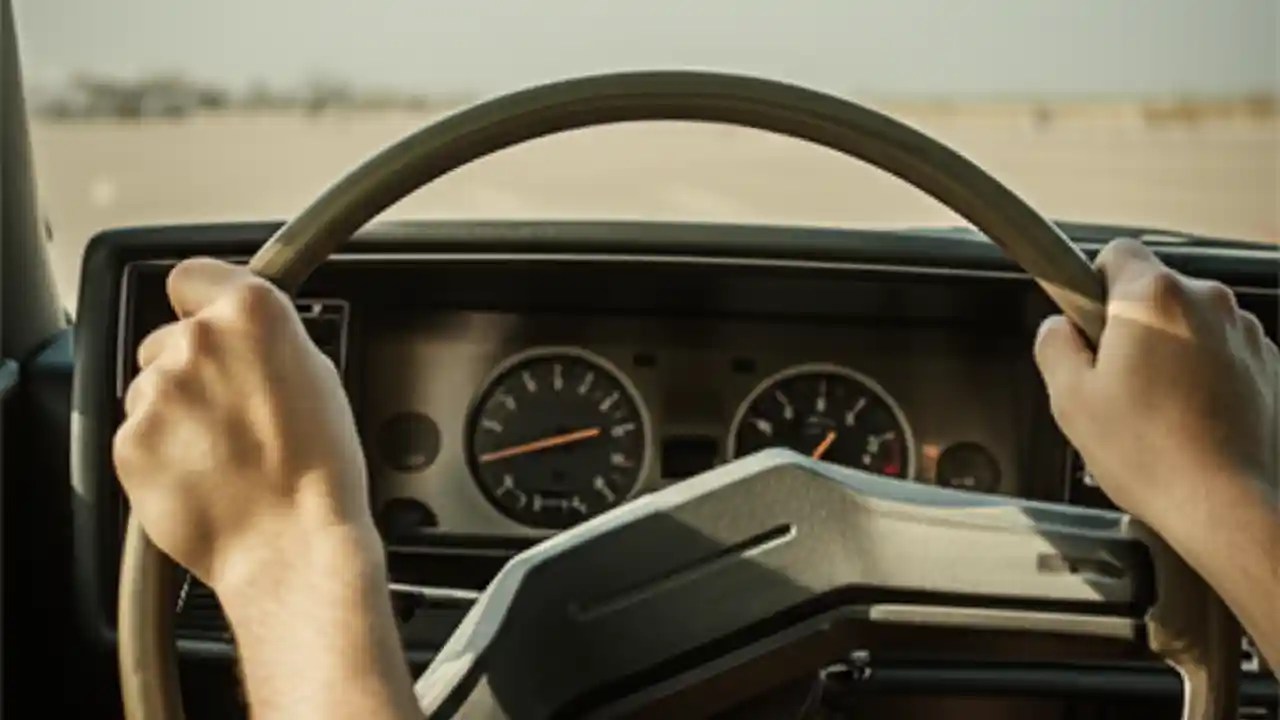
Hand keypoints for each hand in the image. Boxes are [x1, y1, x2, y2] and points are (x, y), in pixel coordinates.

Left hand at [113, 258, 374, 592]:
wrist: (292, 545)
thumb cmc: (320, 472)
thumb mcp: (320, 378)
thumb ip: (270, 341)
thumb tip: (247, 338)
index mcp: (252, 314)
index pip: (193, 275)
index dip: (203, 302)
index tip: (210, 320)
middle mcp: (197, 342)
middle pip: (171, 339)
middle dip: (193, 368)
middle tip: (234, 411)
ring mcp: (157, 392)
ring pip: (151, 389)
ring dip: (176, 413)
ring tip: (223, 452)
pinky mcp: (130, 441)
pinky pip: (138, 435)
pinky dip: (161, 453)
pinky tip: (203, 475)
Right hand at [1034, 238, 1277, 527]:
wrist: (1224, 505)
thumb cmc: (1150, 453)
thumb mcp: (1068, 398)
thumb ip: (1053, 345)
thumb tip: (1058, 329)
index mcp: (1153, 298)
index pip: (1115, 253)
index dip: (1091, 286)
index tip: (1084, 320)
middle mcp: (1207, 301)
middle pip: (1153, 292)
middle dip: (1129, 326)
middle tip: (1111, 380)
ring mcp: (1244, 333)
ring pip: (1188, 324)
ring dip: (1168, 351)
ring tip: (1152, 408)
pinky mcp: (1266, 365)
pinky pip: (1220, 353)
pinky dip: (1202, 375)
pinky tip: (1186, 418)